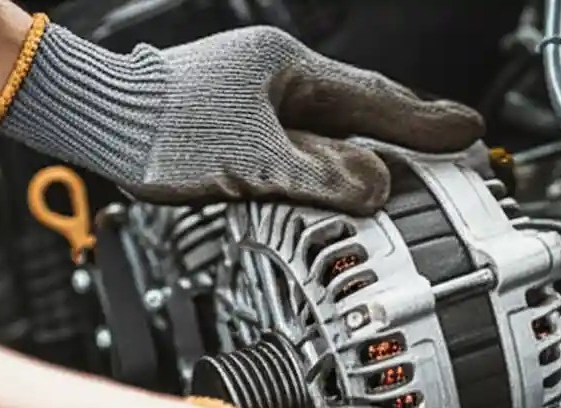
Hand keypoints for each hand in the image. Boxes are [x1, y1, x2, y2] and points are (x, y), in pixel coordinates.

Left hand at [0, 23, 484, 213]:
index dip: (424, 120)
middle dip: (408, 125)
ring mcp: (258, 94)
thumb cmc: (157, 131)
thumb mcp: (249, 161)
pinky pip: (304, 135)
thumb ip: (319, 177)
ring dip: (372, 141)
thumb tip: (378, 186)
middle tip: (455, 140)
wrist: (93, 121)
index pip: (373, 98)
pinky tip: (343, 173)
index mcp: (287, 69)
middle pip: (360, 103)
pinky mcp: (238, 117)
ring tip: (412, 161)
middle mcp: (276, 75)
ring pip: (332, 120)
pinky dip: (333, 154)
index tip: (467, 130)